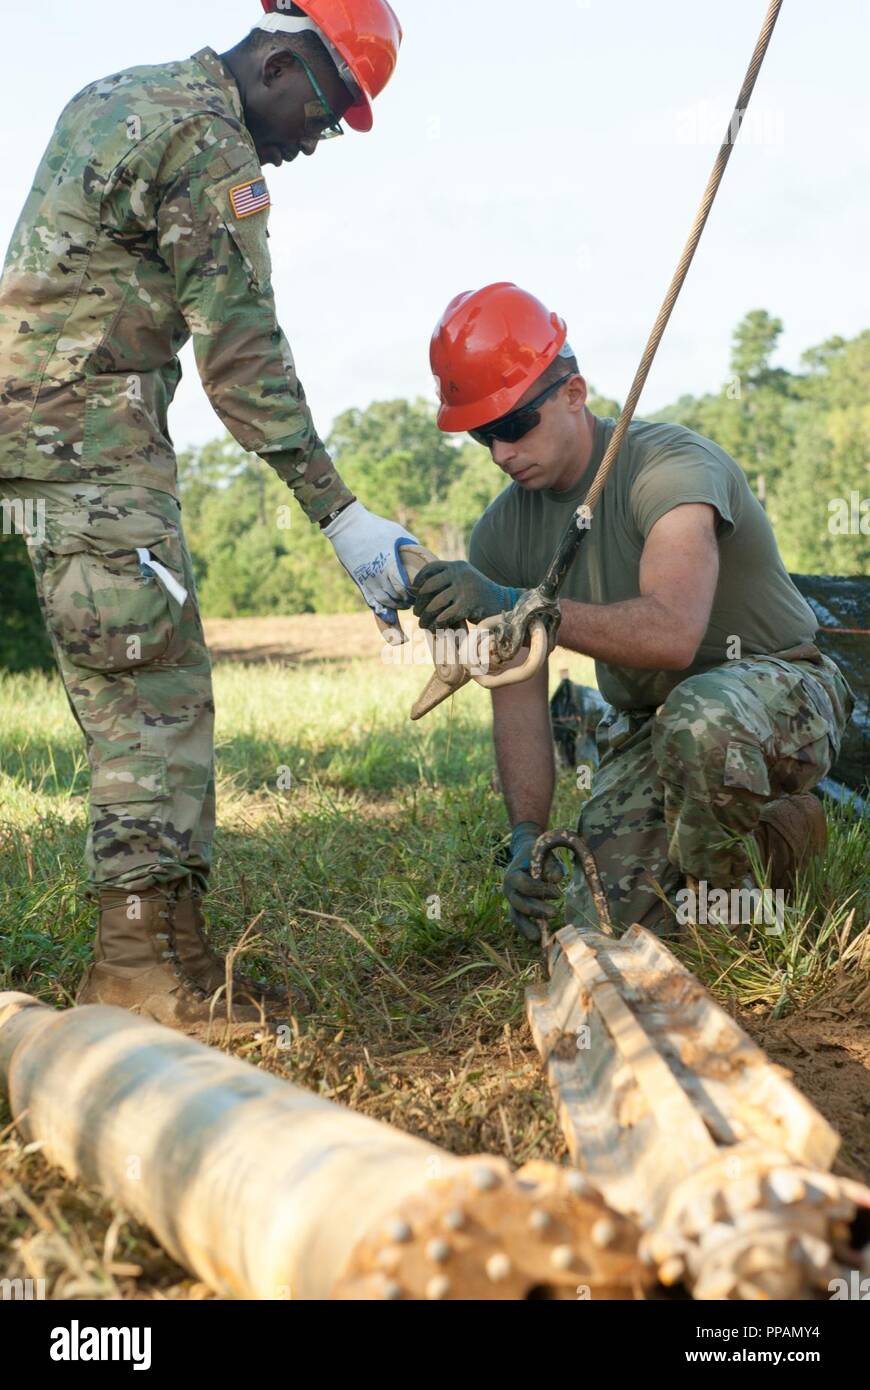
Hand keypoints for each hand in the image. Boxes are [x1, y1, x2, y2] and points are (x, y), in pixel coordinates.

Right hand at [323, 501, 418, 624]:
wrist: (348, 527)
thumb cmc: (375, 527)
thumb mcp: (397, 532)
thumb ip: (411, 544)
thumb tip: (422, 553)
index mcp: (390, 564)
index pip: (404, 588)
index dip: (411, 593)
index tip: (417, 592)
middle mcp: (379, 575)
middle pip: (395, 597)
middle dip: (405, 601)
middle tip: (411, 599)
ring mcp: (368, 579)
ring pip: (383, 601)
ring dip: (394, 605)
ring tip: (400, 602)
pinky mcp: (359, 580)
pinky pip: (370, 600)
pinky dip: (379, 606)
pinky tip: (386, 606)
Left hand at [412, 560, 523, 630]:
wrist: (505, 603)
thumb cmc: (480, 595)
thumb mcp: (465, 580)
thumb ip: (447, 581)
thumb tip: (418, 590)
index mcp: (457, 566)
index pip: (430, 568)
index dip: (418, 580)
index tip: (414, 591)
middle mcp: (459, 574)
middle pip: (428, 587)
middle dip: (420, 602)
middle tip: (417, 613)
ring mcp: (464, 588)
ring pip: (435, 604)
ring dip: (426, 617)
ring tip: (423, 624)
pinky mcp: (468, 604)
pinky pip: (445, 615)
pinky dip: (438, 623)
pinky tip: (435, 628)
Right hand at [503, 822, 564, 942]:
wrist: (525, 855)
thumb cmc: (537, 855)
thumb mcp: (543, 855)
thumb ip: (550, 866)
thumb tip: (556, 879)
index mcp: (512, 875)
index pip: (524, 886)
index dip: (541, 890)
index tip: (559, 892)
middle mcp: (508, 890)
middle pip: (520, 904)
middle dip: (537, 910)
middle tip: (555, 913)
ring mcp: (511, 901)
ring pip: (516, 917)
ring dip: (527, 928)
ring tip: (539, 939)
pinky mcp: (516, 909)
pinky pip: (519, 922)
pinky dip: (526, 931)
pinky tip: (537, 940)